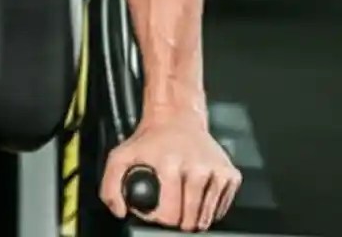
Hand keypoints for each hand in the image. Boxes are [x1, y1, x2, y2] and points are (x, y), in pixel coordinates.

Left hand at [101, 112, 241, 231]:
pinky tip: (198, 196)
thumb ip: (110, 187)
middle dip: (178, 222)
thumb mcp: (120, 157)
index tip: (156, 212)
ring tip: (183, 203)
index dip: (159, 219)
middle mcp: (197, 168)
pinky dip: (210, 209)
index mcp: (171, 165)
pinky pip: (222, 208)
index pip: (170, 215)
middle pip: (190, 220)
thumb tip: (121, 211)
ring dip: (194, 218)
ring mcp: (218, 171)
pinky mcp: (231, 174)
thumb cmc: (150, 140)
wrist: (177, 118)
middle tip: (170, 211)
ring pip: (208, 218)